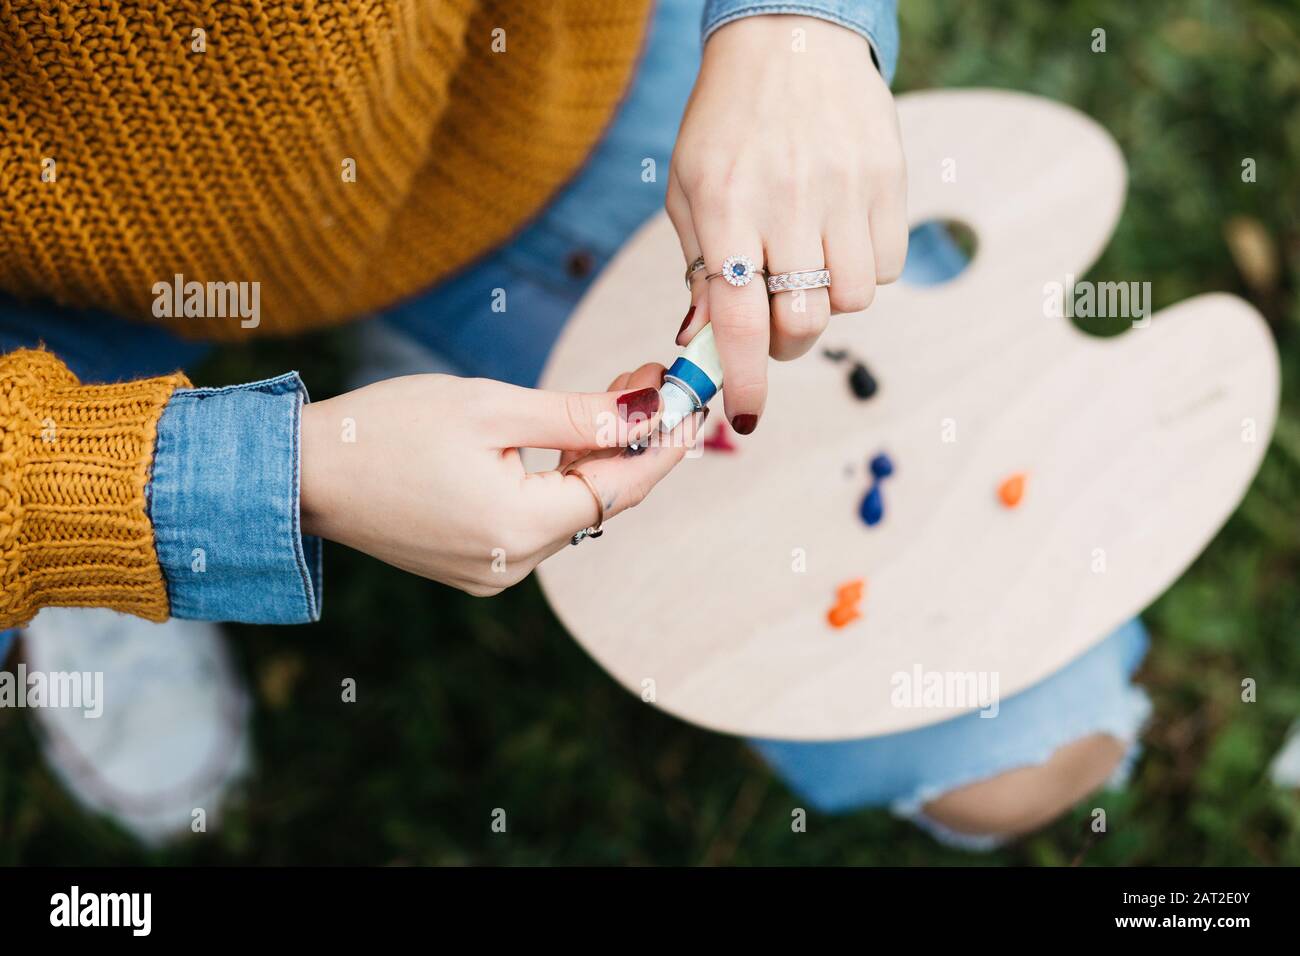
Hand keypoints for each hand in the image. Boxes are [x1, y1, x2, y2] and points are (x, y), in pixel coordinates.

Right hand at [299, 366, 704, 595]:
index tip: (696, 401)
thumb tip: (649, 413)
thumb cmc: (386, 430)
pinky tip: (573, 433)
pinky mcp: (475, 566)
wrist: (301, 474)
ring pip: (572, 509)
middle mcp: (513, 565)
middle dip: (633, 440)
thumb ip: (577, 415)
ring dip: (598, 454)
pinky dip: (561, 477)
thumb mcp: (491, 408)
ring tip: (620, 393)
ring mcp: (493, 572)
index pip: (622, 486)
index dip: (665, 443)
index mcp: (520, 529)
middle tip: (654, 380)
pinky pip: (538, 520)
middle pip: (601, 499)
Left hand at [668, 14, 907, 433]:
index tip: (745, 415)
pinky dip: (863, 271)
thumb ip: (701, 266)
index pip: (738, 317)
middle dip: (785, 344)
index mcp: (724, 202)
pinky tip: (838, 236)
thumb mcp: (689, 187)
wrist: (791, 38)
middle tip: (773, 326)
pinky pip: (887, 267)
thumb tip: (705, 340)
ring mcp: (845, 188)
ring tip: (806, 263)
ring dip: (826, 303)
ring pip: (850, 302)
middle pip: (802, 323)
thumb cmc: (728, 123)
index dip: (743, 379)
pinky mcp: (889, 179)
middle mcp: (787, 199)